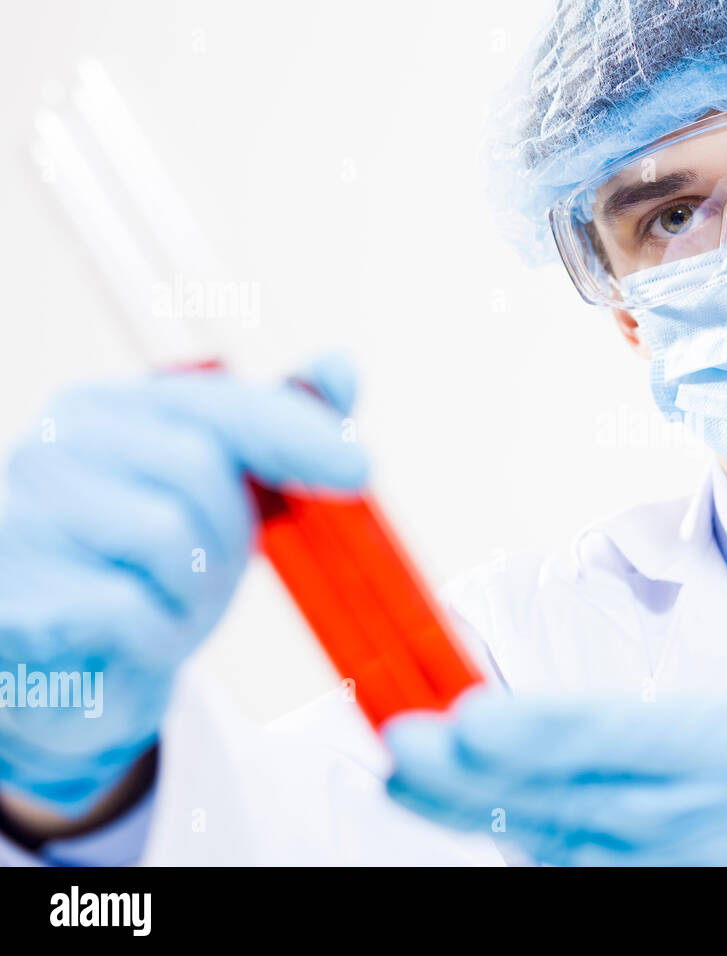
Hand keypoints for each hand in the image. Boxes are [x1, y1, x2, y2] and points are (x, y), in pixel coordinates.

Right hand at [0, 355, 367, 813]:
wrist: (60, 679)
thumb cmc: (147, 574)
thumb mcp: (220, 501)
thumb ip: (276, 434)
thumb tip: (343, 367)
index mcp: (105, 409)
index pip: (217, 404)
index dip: (296, 433)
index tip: (361, 470)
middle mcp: (52, 448)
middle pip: (199, 467)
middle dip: (231, 533)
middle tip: (208, 574)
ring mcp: (20, 520)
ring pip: (167, 537)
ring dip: (193, 592)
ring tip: (161, 607)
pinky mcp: (12, 600)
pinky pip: (131, 610)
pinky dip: (156, 638)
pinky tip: (129, 644)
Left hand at [384, 588, 726, 865]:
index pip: (622, 740)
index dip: (543, 732)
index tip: (470, 719)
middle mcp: (686, 822)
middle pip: (564, 797)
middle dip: (475, 775)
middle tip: (402, 745)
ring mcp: (660, 862)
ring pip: (548, 837)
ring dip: (468, 808)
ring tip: (401, 774)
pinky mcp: (640, 877)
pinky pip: (560, 861)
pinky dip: (500, 831)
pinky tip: (445, 803)